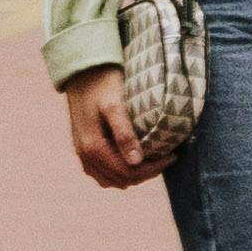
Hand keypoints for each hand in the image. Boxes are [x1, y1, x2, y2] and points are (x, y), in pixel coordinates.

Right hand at [59, 68, 163, 193]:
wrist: (80, 70)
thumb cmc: (101, 83)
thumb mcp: (114, 105)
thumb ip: (124, 133)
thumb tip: (136, 161)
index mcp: (92, 147)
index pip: (127, 172)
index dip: (152, 168)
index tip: (172, 156)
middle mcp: (85, 155)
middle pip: (120, 179)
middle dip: (145, 173)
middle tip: (166, 159)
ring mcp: (82, 154)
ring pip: (110, 180)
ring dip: (132, 176)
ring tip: (152, 163)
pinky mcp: (83, 148)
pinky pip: (101, 173)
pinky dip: (118, 173)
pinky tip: (131, 162)